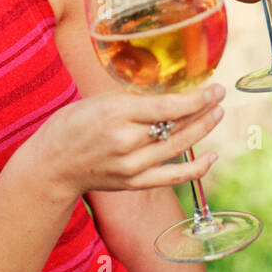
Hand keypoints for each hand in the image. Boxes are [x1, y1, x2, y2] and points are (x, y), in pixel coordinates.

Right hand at [29, 84, 224, 200]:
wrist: (51, 166)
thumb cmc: (71, 126)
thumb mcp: (98, 100)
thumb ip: (132, 101)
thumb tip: (167, 97)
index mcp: (116, 112)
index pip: (168, 107)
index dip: (196, 98)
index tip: (213, 88)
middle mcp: (126, 140)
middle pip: (177, 126)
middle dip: (204, 110)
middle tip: (220, 97)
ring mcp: (131, 165)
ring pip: (178, 148)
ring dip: (202, 131)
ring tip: (216, 115)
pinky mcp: (133, 183)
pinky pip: (172, 177)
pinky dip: (195, 169)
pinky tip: (211, 156)